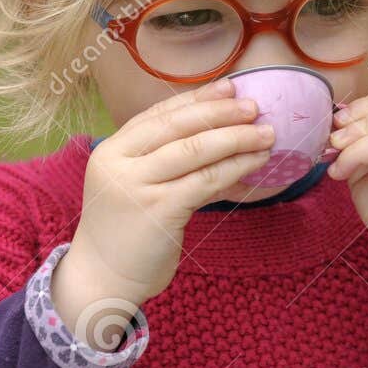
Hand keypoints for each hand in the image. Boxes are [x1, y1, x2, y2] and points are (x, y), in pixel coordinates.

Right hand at [54, 78, 272, 345]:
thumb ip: (162, 161)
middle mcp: (119, 162)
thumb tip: (219, 136)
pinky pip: (206, 181)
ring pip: (195, 151)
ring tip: (266, 135)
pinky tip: (255, 163)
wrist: (101, 280)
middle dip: (220, 113)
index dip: (197, 99)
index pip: (158, 114)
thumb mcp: (133, 186)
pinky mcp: (159, 211)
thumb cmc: (125, 233)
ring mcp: (137, 186)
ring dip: (236, 139)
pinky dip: (234, 168)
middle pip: (178, 126)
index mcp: (111, 149)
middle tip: (254, 107)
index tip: (230, 87)